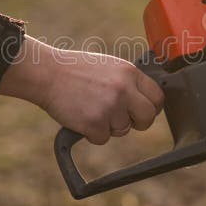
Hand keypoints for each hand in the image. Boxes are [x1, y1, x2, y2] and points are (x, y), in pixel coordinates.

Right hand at [0, 36, 163, 144]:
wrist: (47, 73)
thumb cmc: (75, 70)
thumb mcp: (109, 66)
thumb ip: (128, 82)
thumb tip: (143, 101)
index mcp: (130, 72)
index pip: (157, 96)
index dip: (151, 107)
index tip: (143, 112)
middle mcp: (124, 89)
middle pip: (148, 117)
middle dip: (138, 123)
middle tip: (121, 119)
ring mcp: (110, 106)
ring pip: (123, 130)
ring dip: (108, 126)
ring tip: (90, 108)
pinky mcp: (95, 123)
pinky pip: (102, 138)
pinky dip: (92, 133)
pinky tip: (81, 116)